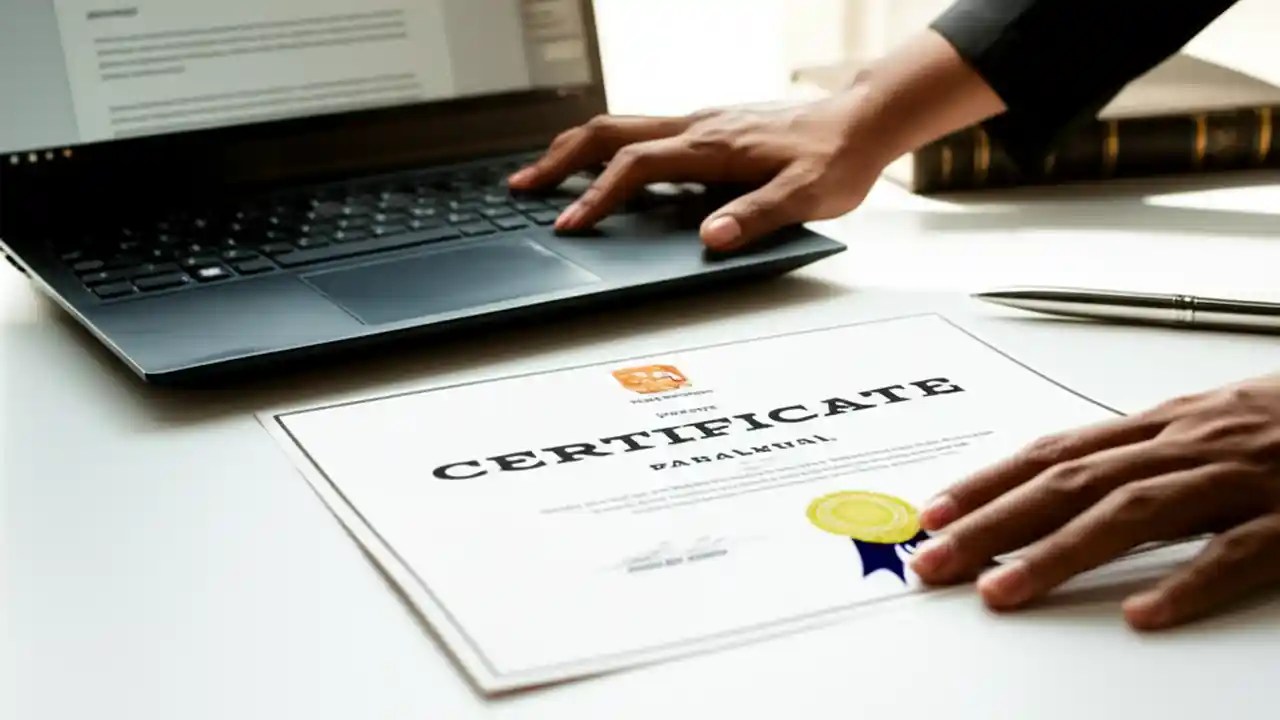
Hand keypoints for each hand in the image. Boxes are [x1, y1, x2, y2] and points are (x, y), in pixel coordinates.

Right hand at [506, 93, 889, 252]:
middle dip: (557, 159)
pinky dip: (607, 150)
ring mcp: (700, 124)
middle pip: (607, 132)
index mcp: (711, 146)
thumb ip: (756, 218)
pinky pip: (642, 133)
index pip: (634, 167)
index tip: (569, 224)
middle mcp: (697, 128)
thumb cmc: (837, 157)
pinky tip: (605, 172)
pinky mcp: (708, 128)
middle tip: (522, 187)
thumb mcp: (806, 197)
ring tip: (544, 175)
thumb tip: (710, 238)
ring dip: (575, 149)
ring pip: (620, 127)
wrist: (862, 121)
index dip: (596, 196)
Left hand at [910, 375, 1279, 629]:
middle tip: (934, 562)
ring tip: (1004, 594)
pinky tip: (1144, 615)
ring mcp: (1241, 480)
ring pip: (1134, 514)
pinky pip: (1238, 554)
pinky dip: (1189, 584)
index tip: (934, 514)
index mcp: (1163, 425)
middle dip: (994, 525)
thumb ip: (1137, 452)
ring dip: (1060, 555)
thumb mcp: (1205, 425)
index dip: (989, 484)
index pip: (1054, 453)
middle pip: (1071, 483)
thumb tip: (1057, 477)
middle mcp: (1188, 445)